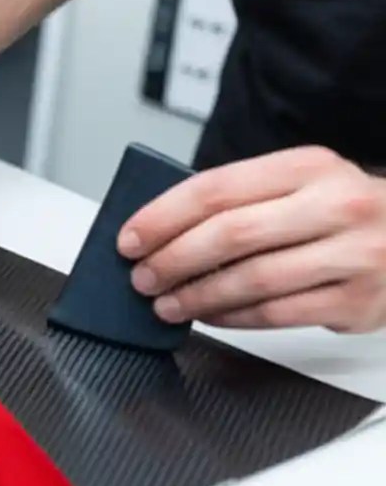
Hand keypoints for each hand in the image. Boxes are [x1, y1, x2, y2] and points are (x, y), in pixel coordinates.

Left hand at [118, 146, 385, 332]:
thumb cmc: (343, 212)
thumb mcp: (302, 184)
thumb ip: (242, 199)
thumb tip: (161, 230)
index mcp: (308, 167)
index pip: (217, 188)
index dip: (163, 216)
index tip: (130, 238)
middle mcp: (334, 205)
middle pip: (231, 234)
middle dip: (173, 259)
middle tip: (142, 276)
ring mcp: (352, 255)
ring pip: (251, 280)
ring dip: (196, 296)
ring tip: (165, 303)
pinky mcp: (356, 302)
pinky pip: (276, 314)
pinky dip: (232, 318)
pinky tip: (208, 315)